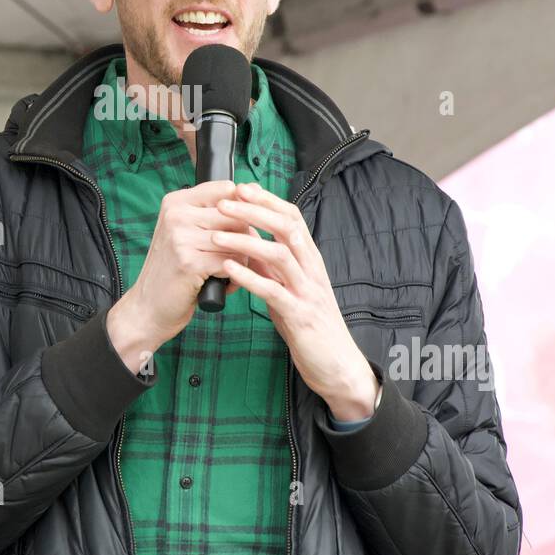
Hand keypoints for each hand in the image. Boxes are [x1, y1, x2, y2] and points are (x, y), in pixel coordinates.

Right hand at [107, 179, 264, 374]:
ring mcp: (181, 237)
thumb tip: (256, 188)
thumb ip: (215, 212)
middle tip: (242, 257)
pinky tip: (224, 284)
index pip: (226, 189)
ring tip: (232, 272)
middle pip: (236, 216)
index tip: (247, 226)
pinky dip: (234, 276)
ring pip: (237, 240)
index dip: (245, 208)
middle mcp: (176, 215)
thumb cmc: (173, 270)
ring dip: (243, 260)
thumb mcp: (186, 232)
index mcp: (176, 202)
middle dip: (247, 239)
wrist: (147, 307)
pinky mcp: (189, 262)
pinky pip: (231, 262)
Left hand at [210, 182, 378, 417]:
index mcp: (310, 261)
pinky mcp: (301, 317)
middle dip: (255, 211)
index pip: (292, 218)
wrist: (337, 367)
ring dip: (247, 241)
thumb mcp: (289, 289)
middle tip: (224, 202)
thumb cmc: (311, 326)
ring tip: (217, 234)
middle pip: (287, 228)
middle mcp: (312, 271)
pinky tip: (228, 269)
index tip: (240, 187)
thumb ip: (272, 266)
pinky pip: (274, 291)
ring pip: (281, 254)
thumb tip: (247, 241)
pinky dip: (250, 277)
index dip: (267, 200)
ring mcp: (308, 293)